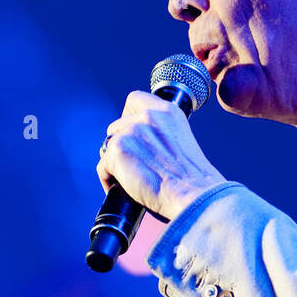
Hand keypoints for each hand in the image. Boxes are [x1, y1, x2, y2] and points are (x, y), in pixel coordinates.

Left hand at [96, 90, 226, 222]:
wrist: (194, 196)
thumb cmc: (193, 181)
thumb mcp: (182, 144)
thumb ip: (162, 135)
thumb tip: (142, 145)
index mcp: (168, 112)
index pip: (135, 100)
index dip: (128, 118)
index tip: (133, 135)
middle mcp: (148, 116)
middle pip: (117, 126)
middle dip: (122, 145)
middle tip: (133, 165)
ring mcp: (131, 132)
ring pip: (109, 146)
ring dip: (116, 163)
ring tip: (129, 179)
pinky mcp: (118, 150)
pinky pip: (103, 166)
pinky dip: (109, 180)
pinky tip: (124, 190)